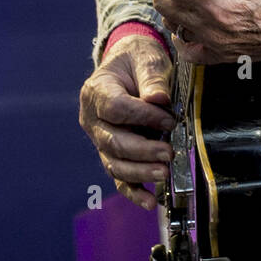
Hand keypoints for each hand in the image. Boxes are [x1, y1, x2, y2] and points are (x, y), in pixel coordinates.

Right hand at [78, 34, 174, 209]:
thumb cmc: (137, 60)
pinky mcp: (111, 153)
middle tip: (169, 152)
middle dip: (142, 150)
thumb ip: (152, 78)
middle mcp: (92, 119)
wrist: (129, 65)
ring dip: (140, 172)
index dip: (142, 117)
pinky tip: (150, 201)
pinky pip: (119, 176)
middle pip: (113, 141)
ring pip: (114, 163)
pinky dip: (133, 191)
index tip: (169, 118)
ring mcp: (99, 139)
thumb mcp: (146, 58)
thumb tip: (159, 99)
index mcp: (96, 91)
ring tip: (163, 173)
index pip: (116, 109)